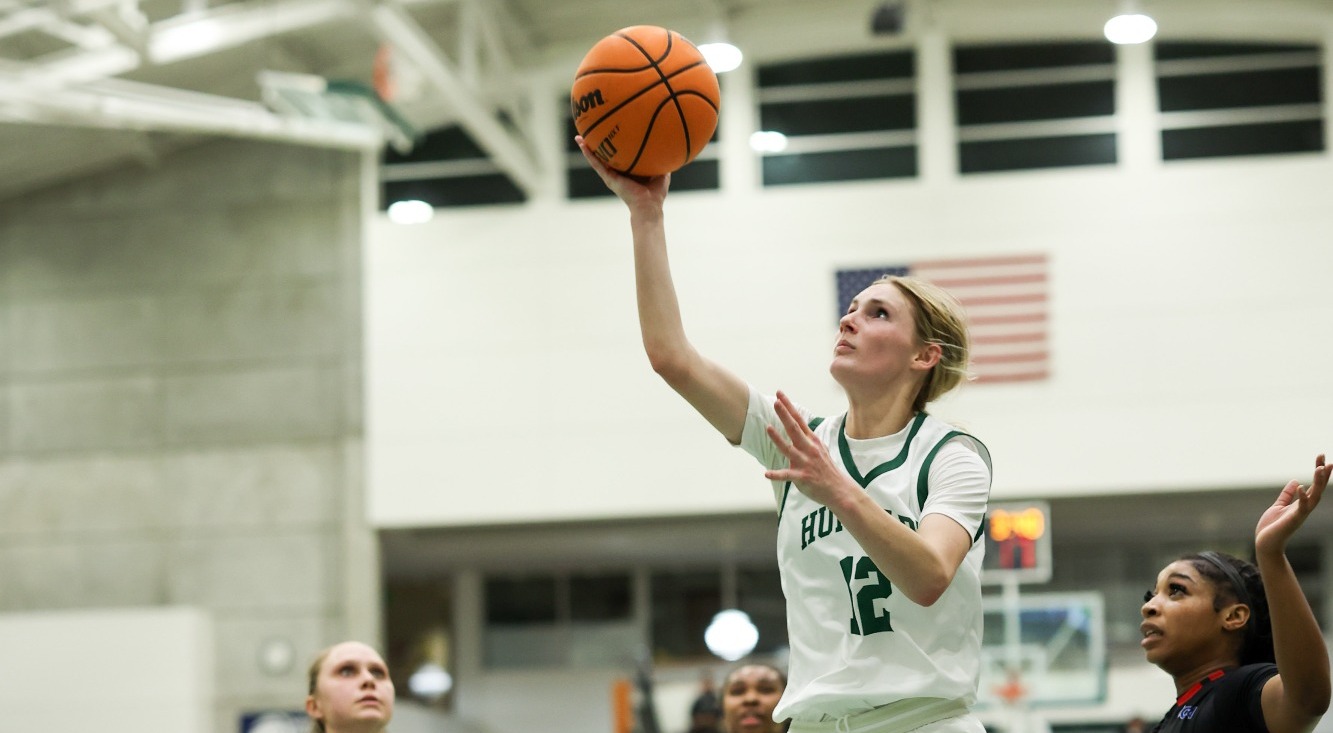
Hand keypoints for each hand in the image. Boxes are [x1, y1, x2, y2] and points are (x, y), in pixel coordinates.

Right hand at [574, 135, 668, 212]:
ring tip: (579, 137)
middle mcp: (617, 173)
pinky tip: (582, 145)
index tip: (610, 135)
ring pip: (596, 160)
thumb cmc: (656, 194)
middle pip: (605, 157)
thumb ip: (661, 160)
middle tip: (590, 134)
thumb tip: (667, 146)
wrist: (648, 206)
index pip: (619, 157)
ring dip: (587, 148)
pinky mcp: (609, 178)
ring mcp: (611, 176)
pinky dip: (589, 154)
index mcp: (627, 172)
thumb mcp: (661, 172)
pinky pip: (597, 164)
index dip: (614, 147)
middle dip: (597, 146)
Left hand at [762, 390, 854, 506]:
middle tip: (776, 402)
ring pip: (789, 449)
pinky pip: (787, 475)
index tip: (779, 394)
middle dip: (784, 415)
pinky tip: (766, 473)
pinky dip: (777, 474)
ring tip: (767, 428)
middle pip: (794, 429)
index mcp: (812, 441)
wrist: (839, 489)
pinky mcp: (803, 477)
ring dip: (778, 439)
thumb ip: (806, 439)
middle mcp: (809, 449)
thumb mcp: (819, 449)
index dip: (789, 407)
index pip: (799, 420)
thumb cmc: (826, 469)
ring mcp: (806, 462)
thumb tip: (796, 428)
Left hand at [1255, 454, 1327, 555]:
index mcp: (1302, 504)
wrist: (1265, 544)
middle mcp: (1305, 508)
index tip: (1322, 457)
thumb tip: (1296, 482)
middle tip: (1325, 457)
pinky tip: (1302, 487)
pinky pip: (1300, 508)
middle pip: (1318, 488)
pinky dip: (1302, 497)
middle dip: (1322, 473)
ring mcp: (1300, 514)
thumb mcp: (1279, 506)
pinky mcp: (1293, 520)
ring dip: (1318, 482)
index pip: (1314, 485)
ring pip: (1314, 496)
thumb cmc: (1272, 527)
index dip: (1319, 472)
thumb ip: (1288, 495)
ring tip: (1320, 468)